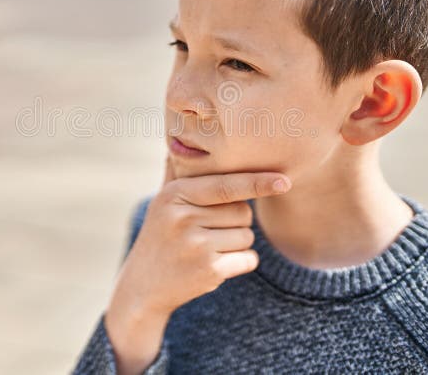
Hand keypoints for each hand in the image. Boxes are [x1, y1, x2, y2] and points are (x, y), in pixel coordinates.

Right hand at [113, 166, 291, 317]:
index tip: (285, 180)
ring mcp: (196, 246)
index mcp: (174, 195)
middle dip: (236, 221)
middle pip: (242, 212)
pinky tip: (215, 264)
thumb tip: (178, 141)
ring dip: (237, 243)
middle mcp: (183, 218)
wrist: (143, 286)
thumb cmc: (160, 237)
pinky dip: (241, 262)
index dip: (257, 182)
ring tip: (207, 248)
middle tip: (208, 231)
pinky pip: (249, 258)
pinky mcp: (209, 271)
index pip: (225, 185)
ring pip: (247, 235)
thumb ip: (174, 173)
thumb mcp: (161, 203)